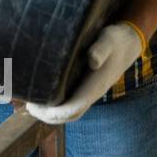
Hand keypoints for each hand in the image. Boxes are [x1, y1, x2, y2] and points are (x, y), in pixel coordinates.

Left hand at [25, 21, 145, 124]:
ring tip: (31, 105)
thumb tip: (93, 60)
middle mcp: (92, 93)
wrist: (128, 42)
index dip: (55, 112)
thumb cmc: (116, 40)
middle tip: (29, 107)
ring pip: (70, 111)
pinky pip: (71, 103)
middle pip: (70, 115)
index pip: (74, 108)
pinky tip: (43, 96)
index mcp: (95, 86)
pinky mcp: (86, 87)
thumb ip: (101, 49)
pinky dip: (56, 105)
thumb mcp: (108, 39)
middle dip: (48, 116)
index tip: (37, 108)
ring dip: (51, 113)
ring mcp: (89, 92)